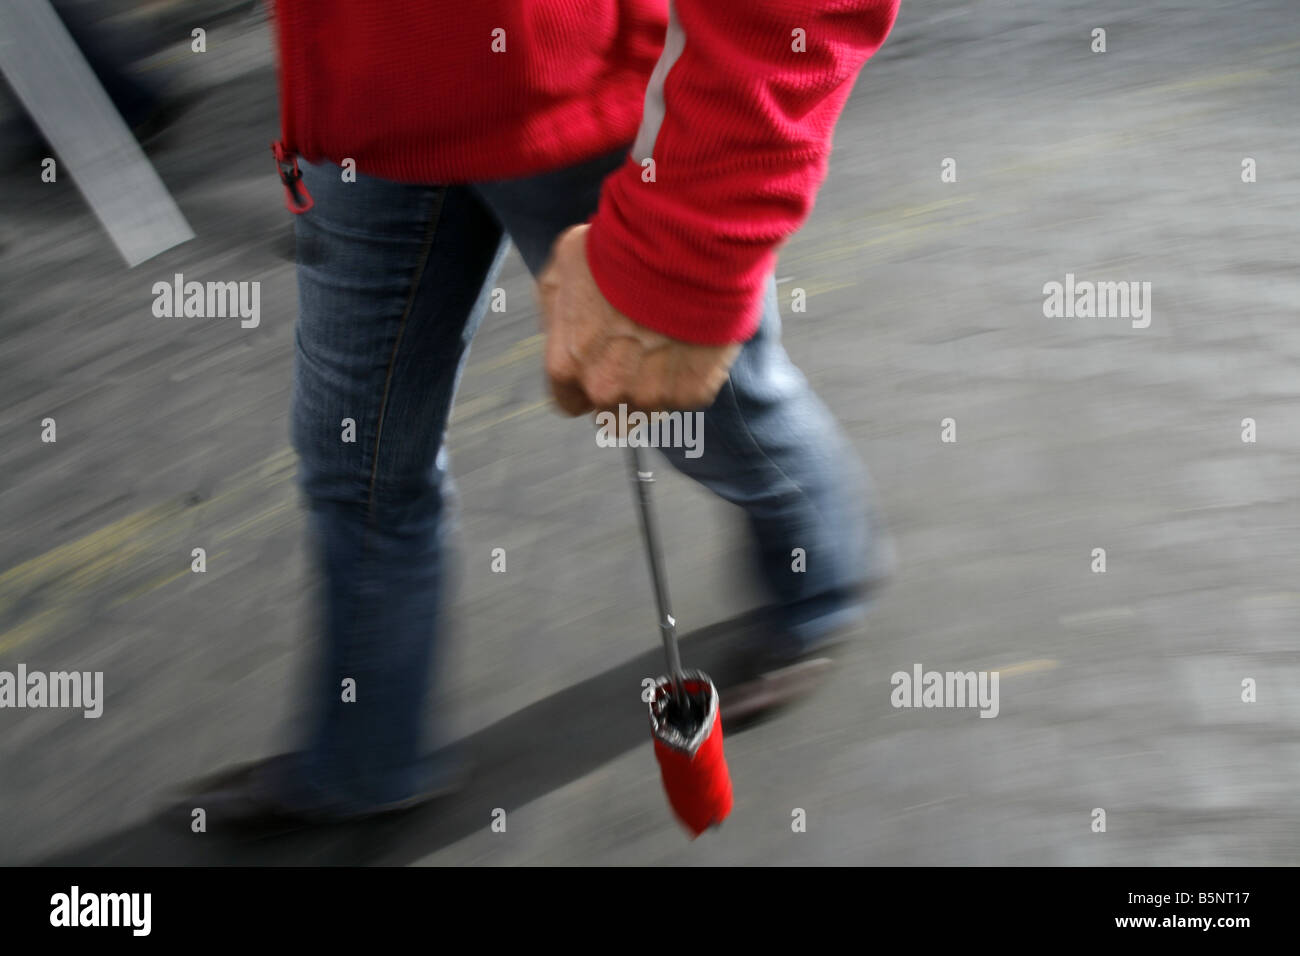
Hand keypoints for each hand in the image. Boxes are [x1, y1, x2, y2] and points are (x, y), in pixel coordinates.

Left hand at [538, 224, 739, 415]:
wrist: (682, 249)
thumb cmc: (621, 252)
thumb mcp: (562, 271)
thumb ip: (557, 315)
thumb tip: (560, 332)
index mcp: (568, 367)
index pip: (569, 402)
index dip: (585, 381)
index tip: (600, 361)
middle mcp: (606, 391)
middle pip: (608, 413)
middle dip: (618, 386)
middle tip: (635, 349)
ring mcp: (652, 397)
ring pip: (647, 411)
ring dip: (653, 387)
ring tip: (664, 345)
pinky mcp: (693, 393)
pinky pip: (686, 395)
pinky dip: (688, 376)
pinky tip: (688, 342)